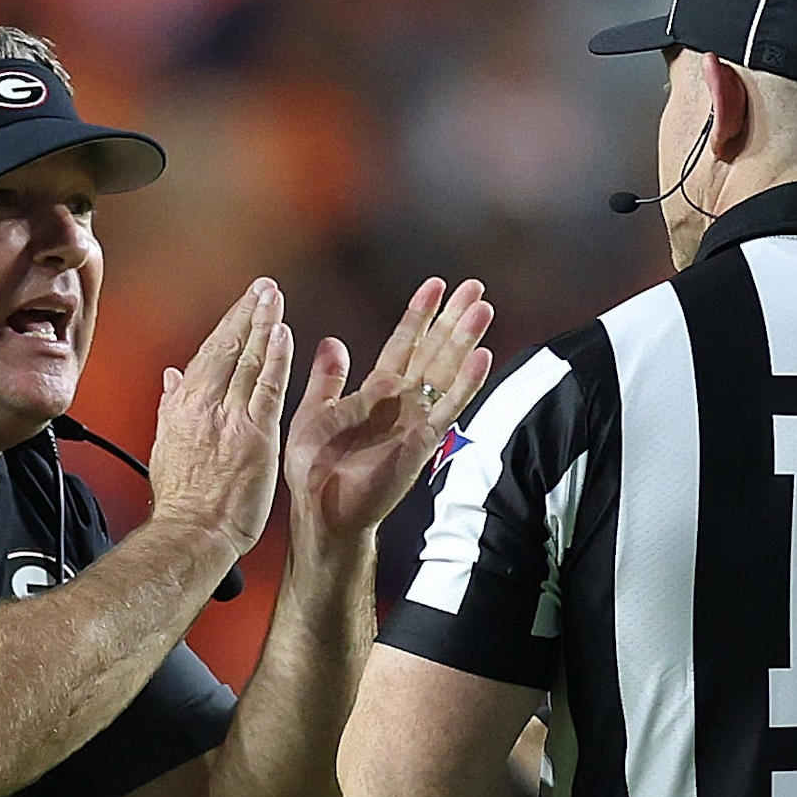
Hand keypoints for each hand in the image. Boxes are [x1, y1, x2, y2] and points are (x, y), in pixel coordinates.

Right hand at [145, 278, 291, 564]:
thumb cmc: (180, 501)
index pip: (207, 356)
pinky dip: (274, 358)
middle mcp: (203, 405)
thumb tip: (170, 377)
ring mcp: (229, 417)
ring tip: (274, 297)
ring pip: (247, 360)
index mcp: (181, 407)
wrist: (191, 532)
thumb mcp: (164, 446)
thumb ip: (170, 407)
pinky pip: (266, 387)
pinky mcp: (254, 435)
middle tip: (264, 286)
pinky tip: (282, 332)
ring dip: (262, 324)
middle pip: (227, 348)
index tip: (242, 306)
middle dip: (246, 313)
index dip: (227, 327)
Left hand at [283, 277, 497, 541]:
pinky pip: (447, 408)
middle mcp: (401, 403)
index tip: (435, 285)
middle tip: (475, 286)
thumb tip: (333, 342)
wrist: (321, 512)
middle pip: (433, 351)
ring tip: (484, 308)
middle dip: (453, 319)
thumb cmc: (314, 469)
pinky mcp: (421, 443)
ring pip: (446, 373)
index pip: (403, 344)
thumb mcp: (312, 412)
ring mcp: (415, 422)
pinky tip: (483, 357)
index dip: (419, 315)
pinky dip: (466, 383)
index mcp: (375, 394)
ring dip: (465, 341)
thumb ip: (328, 379)